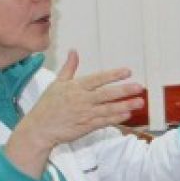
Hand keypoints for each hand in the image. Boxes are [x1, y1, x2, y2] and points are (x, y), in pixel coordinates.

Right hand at [5, 50, 143, 170]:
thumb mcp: (57, 83)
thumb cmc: (48, 105)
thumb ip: (69, 68)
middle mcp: (81, 99)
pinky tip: (128, 114)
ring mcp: (85, 113)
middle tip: (139, 87)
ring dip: (125, 105)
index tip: (127, 71)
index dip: (113, 75)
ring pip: (108, 108)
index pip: (97, 79)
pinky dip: (116, 118)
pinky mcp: (86, 126)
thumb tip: (73, 51)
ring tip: (140, 101)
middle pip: (106, 94)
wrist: (39, 128)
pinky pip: (104, 121)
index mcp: (75, 87)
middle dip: (124, 90)